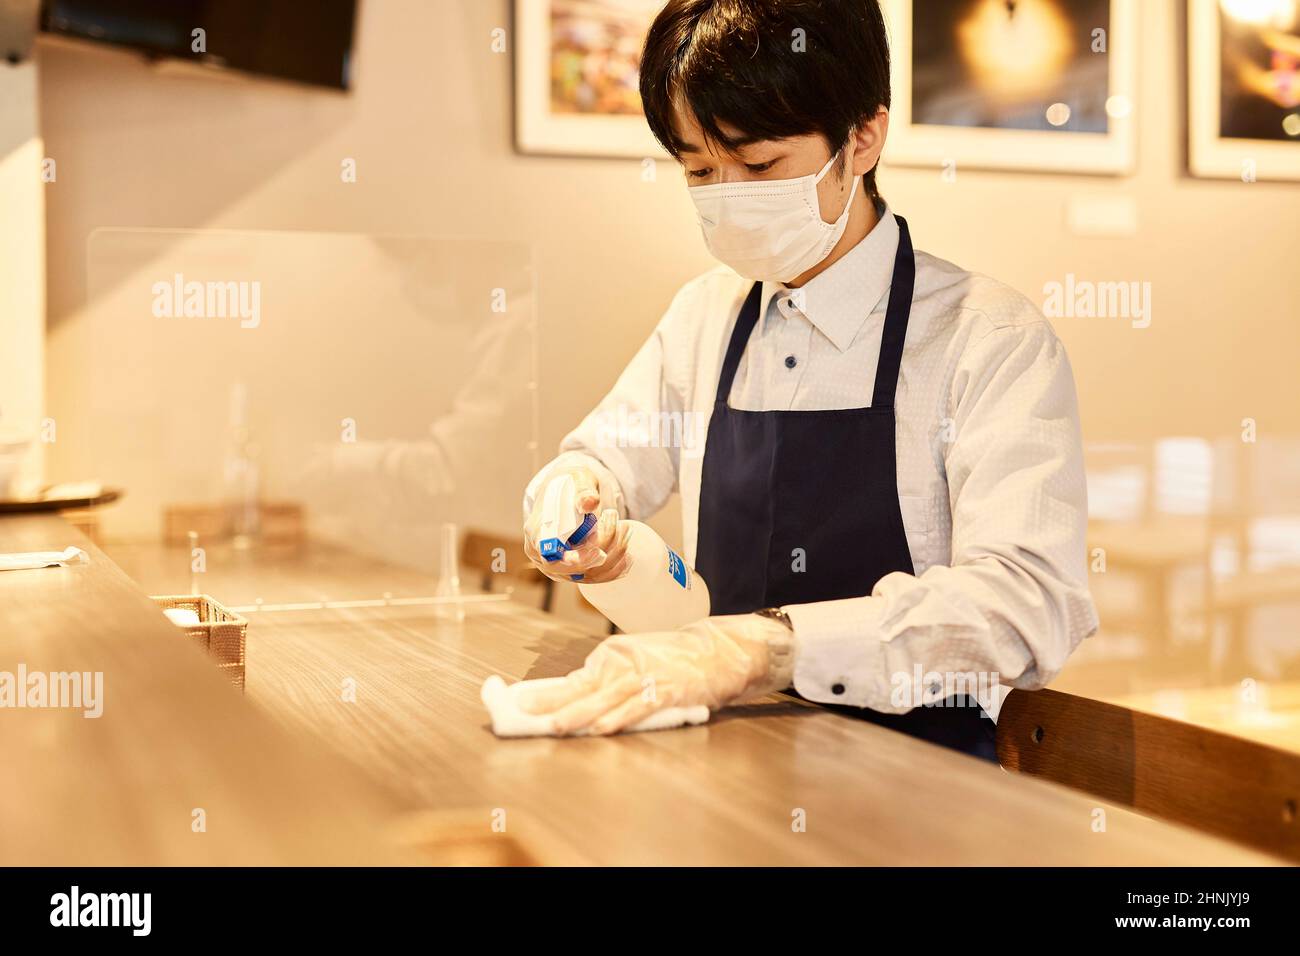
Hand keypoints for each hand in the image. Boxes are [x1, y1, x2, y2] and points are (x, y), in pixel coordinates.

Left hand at [515, 614, 794, 734]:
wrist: (720, 648)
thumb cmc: (676, 660)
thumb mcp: (636, 663)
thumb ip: (610, 683)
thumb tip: (573, 707)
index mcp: (613, 656)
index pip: (572, 679)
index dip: (544, 693)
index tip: (517, 702)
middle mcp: (624, 664)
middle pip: (580, 687)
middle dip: (549, 702)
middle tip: (520, 711)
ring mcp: (646, 676)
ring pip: (605, 698)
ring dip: (578, 714)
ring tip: (553, 726)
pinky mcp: (668, 690)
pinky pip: (638, 706)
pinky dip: (620, 718)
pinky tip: (602, 728)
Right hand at [523, 466, 629, 583]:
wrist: (569, 493)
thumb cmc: (570, 485)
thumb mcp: (577, 480)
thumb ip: (583, 491)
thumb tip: (590, 502)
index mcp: (537, 533)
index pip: (551, 556)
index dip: (574, 559)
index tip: (598, 551)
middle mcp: (544, 555)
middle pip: (570, 570)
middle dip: (598, 557)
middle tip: (621, 532)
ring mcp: (559, 566)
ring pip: (587, 575)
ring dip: (612, 557)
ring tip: (626, 530)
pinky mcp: (574, 570)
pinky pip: (595, 577)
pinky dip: (614, 569)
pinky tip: (628, 557)